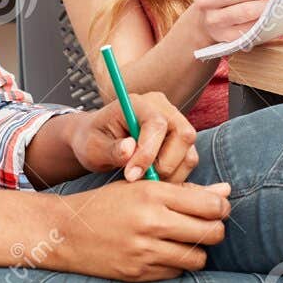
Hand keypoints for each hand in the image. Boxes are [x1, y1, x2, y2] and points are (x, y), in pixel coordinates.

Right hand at [51, 180, 230, 281]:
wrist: (66, 232)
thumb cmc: (107, 204)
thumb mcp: (142, 187)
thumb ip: (185, 190)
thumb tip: (226, 192)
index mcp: (153, 193)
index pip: (210, 205)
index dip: (221, 208)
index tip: (217, 208)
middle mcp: (151, 222)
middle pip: (211, 232)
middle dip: (215, 230)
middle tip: (205, 226)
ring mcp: (144, 251)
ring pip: (197, 258)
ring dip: (197, 250)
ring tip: (185, 241)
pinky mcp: (138, 273)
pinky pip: (176, 272)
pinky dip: (177, 264)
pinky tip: (164, 253)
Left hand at [68, 92, 199, 182]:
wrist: (97, 141)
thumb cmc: (93, 140)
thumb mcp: (93, 147)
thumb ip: (111, 149)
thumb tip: (129, 150)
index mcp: (138, 103)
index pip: (157, 123)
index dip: (148, 152)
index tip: (131, 174)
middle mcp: (163, 108)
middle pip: (183, 135)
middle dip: (163, 164)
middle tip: (139, 178)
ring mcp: (175, 124)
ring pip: (189, 152)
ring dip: (169, 173)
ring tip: (143, 179)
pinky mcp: (180, 141)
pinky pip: (188, 161)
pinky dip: (174, 176)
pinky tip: (152, 178)